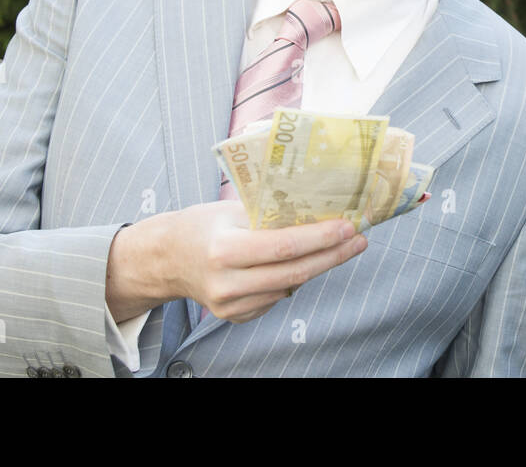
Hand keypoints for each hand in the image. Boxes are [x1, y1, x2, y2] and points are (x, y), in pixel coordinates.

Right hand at [169, 198, 367, 323]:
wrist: (166, 259)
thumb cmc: (203, 226)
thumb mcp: (232, 210)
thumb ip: (270, 214)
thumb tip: (318, 209)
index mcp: (224, 249)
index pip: (284, 246)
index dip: (321, 238)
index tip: (348, 227)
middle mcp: (226, 282)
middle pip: (294, 272)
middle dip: (332, 256)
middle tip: (358, 241)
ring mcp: (229, 305)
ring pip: (288, 287)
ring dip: (316, 267)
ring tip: (338, 248)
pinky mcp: (233, 317)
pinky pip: (275, 299)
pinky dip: (291, 280)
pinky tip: (300, 264)